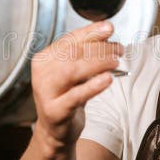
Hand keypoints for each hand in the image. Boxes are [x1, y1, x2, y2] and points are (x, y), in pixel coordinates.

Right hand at [31, 21, 122, 151]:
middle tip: (119, 49)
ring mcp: (46, 93)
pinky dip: (93, 86)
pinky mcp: (55, 111)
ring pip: (72, 71)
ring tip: (116, 61)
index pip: (69, 40)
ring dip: (98, 63)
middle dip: (99, 49)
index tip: (109, 28)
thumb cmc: (67, 97)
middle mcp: (41, 74)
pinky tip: (107, 79)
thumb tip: (106, 30)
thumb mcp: (75, 72)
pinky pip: (75, 96)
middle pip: (72, 54)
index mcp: (44, 59)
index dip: (90, 32)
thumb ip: (86, 52)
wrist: (55, 131)